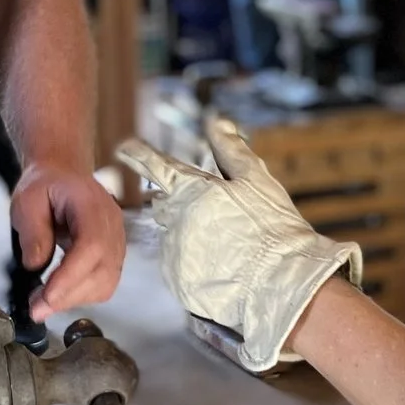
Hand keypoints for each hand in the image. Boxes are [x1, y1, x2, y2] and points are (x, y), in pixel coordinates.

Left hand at [8, 157, 125, 319]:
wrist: (62, 175)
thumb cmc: (44, 185)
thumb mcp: (27, 201)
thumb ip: (32, 231)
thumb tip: (35, 265)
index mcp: (92, 206)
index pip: (92, 246)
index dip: (71, 275)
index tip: (46, 296)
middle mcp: (112, 225)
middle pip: (102, 269)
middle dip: (68, 295)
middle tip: (36, 309)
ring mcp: (117, 241)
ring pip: (106, 282)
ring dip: (75, 299)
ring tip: (43, 304)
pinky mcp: (113, 255)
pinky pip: (105, 283)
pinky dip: (83, 295)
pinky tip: (60, 295)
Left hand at [115, 117, 359, 371]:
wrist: (282, 284)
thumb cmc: (273, 228)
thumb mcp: (257, 180)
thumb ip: (231, 149)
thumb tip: (217, 120)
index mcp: (191, 191)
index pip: (155, 165)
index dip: (138, 154)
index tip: (123, 147)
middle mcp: (174, 222)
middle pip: (166, 206)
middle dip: (181, 206)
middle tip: (216, 216)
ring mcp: (174, 254)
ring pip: (175, 239)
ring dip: (193, 238)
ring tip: (230, 248)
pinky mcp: (178, 284)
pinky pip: (180, 270)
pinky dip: (196, 266)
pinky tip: (224, 268)